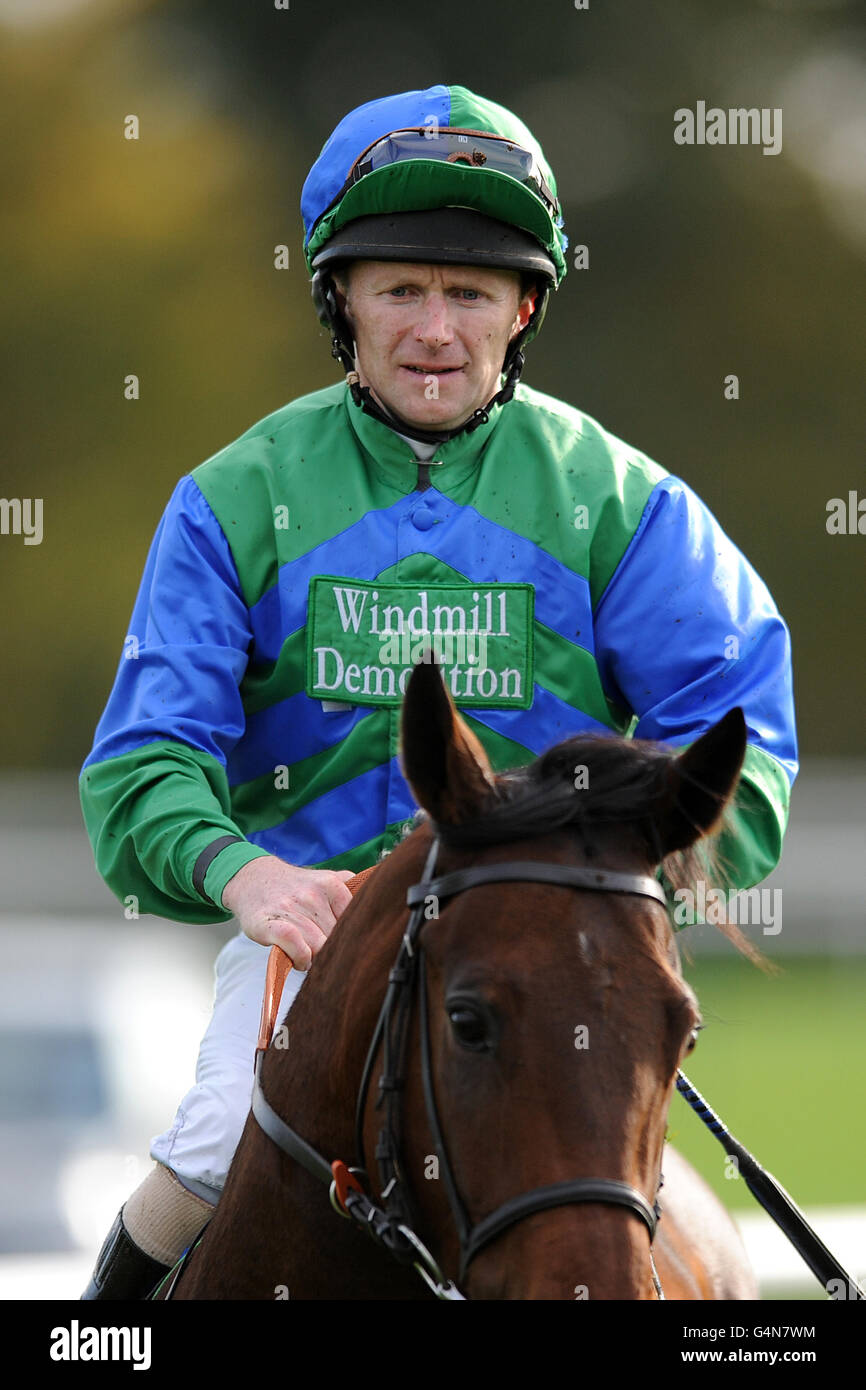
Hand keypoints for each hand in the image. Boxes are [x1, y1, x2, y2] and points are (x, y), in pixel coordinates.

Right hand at [221, 856, 354, 967]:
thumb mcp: (323, 879)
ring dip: (316, 958)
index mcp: (331, 884)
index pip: (355, 922)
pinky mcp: (269, 924)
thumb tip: (378, 903)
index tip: (343, 944)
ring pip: (318, 945)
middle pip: (337, 938)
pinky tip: (300, 959)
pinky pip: (296, 946)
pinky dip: (302, 958)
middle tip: (323, 952)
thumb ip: (350, 888)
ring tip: (309, 955)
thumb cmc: (293, 888)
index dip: (350, 940)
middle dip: (332, 951)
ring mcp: (290, 908)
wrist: (252, 880)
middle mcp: (312, 894)